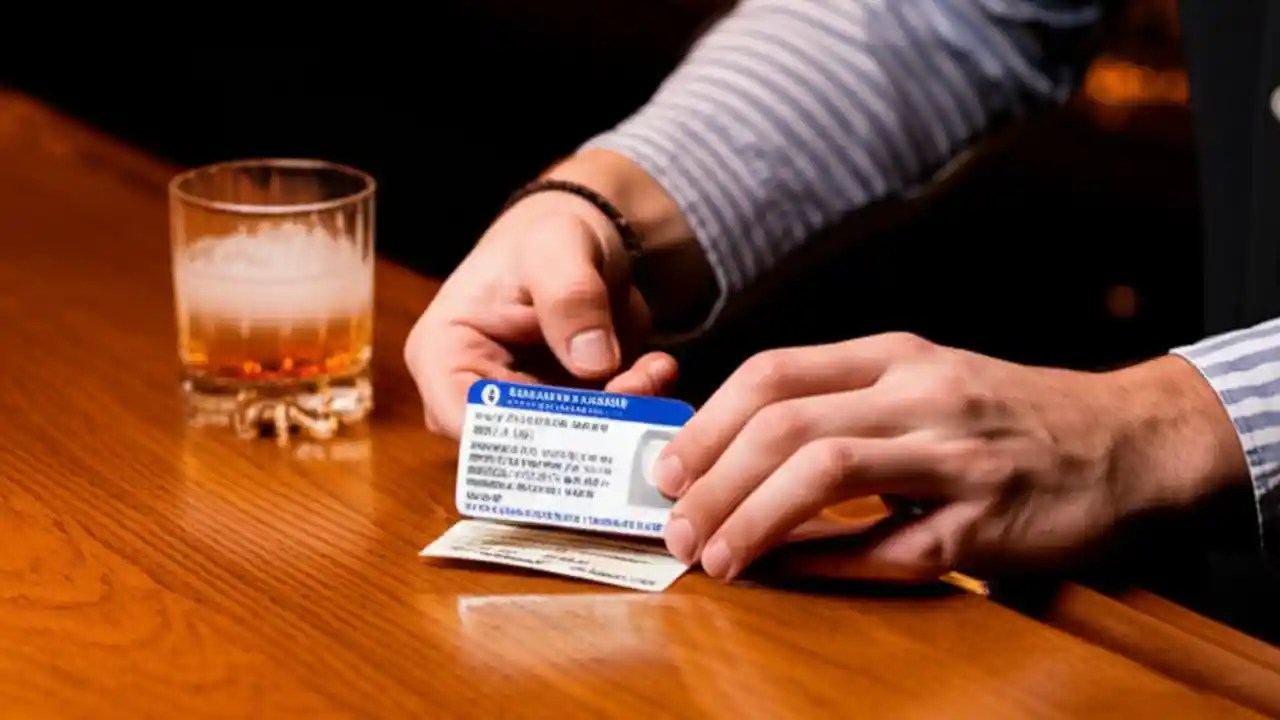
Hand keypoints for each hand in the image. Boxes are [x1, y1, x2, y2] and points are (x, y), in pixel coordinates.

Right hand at [405, 150, 708, 437]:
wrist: (581, 239)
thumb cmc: (546, 234)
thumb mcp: (557, 248)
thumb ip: (570, 298)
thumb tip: (593, 364)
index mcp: (443, 356)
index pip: (464, 422)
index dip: (518, 439)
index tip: (582, 426)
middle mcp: (474, 397)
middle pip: (520, 447)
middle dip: (584, 431)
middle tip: (636, 392)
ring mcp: (522, 413)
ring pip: (569, 447)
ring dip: (619, 420)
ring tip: (653, 373)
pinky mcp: (566, 417)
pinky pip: (602, 432)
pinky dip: (636, 407)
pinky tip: (657, 369)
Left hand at [653, 333, 1247, 581]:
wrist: (1126, 442)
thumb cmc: (1006, 418)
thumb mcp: (922, 385)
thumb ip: (840, 408)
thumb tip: (735, 459)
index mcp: (895, 356)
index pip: (774, 372)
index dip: (707, 422)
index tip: (668, 467)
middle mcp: (920, 392)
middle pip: (784, 421)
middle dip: (713, 477)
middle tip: (677, 524)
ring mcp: (954, 453)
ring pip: (825, 469)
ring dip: (754, 517)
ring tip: (716, 556)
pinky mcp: (984, 520)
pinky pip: (887, 544)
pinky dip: (826, 561)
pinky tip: (788, 573)